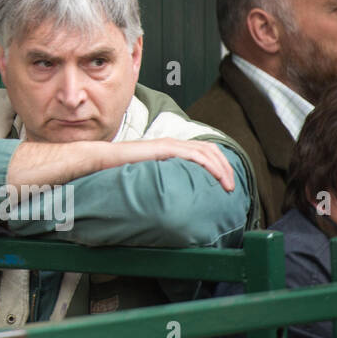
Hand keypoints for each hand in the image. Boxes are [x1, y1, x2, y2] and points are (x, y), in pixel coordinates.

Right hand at [8, 137, 235, 191]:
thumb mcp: (83, 198)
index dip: (196, 163)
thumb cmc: (43, 187)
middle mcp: (126, 152)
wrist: (21, 175)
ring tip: (228, 180)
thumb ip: (101, 203)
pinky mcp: (119, 154)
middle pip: (182, 149)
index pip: (168, 155)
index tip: (215, 182)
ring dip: (211, 162)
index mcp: (121, 163)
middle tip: (232, 183)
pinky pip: (164, 152)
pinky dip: (192, 158)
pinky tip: (206, 170)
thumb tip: (113, 228)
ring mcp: (124, 151)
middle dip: (214, 162)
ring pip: (181, 148)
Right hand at [103, 138, 235, 191]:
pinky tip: (216, 177)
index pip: (204, 151)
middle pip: (211, 149)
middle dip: (226, 167)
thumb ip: (164, 177)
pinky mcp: (167, 148)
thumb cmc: (122, 167)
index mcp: (172, 148)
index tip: (225, 183)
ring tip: (228, 185)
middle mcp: (174, 143)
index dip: (219, 164)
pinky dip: (210, 165)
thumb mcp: (150, 173)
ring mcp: (171, 144)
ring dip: (222, 168)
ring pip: (207, 151)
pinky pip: (195, 155)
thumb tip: (175, 194)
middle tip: (231, 186)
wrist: (106, 158)